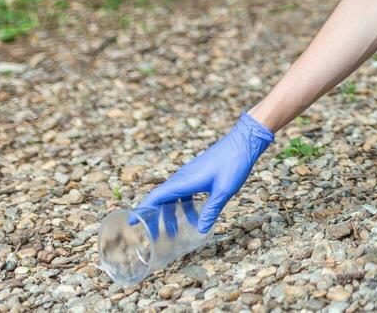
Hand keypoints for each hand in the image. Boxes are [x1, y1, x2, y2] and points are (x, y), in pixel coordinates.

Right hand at [136, 112, 274, 233]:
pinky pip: (184, 191)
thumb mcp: (224, 191)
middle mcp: (182, 177)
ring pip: (173, 196)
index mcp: (184, 181)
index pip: (156, 197)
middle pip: (161, 199)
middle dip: (155, 217)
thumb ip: (211, 210)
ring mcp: (190, 174)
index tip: (132, 222)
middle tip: (155, 236)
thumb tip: (201, 230)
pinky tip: (193, 216)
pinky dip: (183, 205)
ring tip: (172, 231)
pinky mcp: (198, 173)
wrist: (243, 141)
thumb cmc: (233, 163)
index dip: (143, 210)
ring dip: (170, 213)